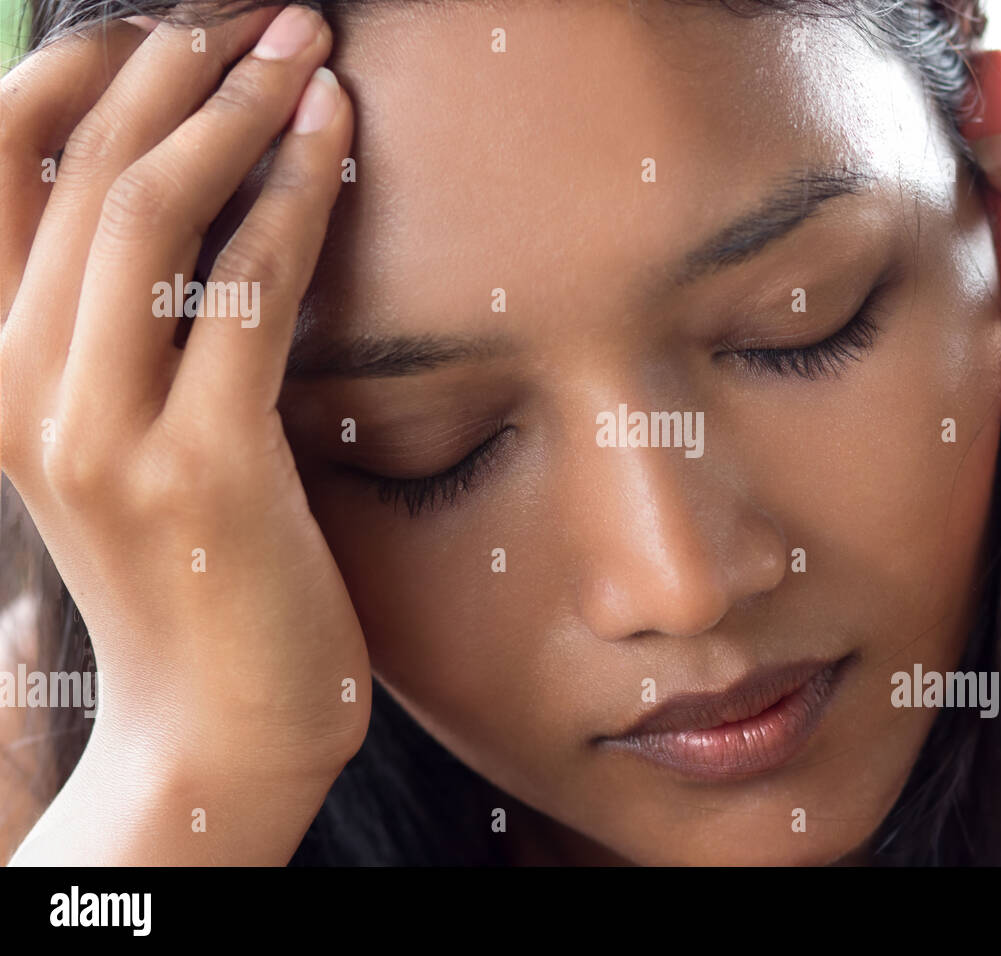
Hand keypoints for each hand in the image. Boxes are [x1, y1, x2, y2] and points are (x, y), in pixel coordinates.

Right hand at [0, 6, 368, 860]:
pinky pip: (250, 290)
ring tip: (312, 47)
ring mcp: (99, 431)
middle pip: (80, 164)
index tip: (178, 26)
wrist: (214, 724)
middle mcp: (14, 387)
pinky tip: (341, 141)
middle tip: (270, 12)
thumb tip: (187, 188)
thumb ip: (126, 321)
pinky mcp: (202, 469)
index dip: (84, 67)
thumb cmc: (192, 571)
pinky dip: (301, 198)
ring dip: (243, 108)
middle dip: (181, 62)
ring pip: (156, 212)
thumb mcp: (123, 432)